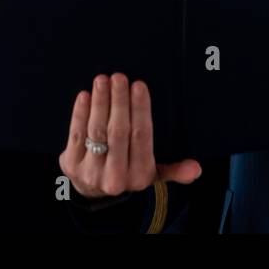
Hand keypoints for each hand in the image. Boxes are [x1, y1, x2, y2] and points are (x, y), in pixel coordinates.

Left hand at [60, 73, 201, 198]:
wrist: (92, 191)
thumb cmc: (128, 171)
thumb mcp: (153, 174)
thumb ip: (175, 170)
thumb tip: (197, 168)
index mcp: (140, 175)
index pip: (141, 137)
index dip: (140, 109)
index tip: (139, 85)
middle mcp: (116, 177)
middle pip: (118, 132)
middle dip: (119, 101)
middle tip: (120, 77)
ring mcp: (91, 172)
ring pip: (96, 131)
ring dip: (100, 102)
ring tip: (103, 80)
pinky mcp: (71, 165)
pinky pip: (76, 134)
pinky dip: (80, 113)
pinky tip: (85, 95)